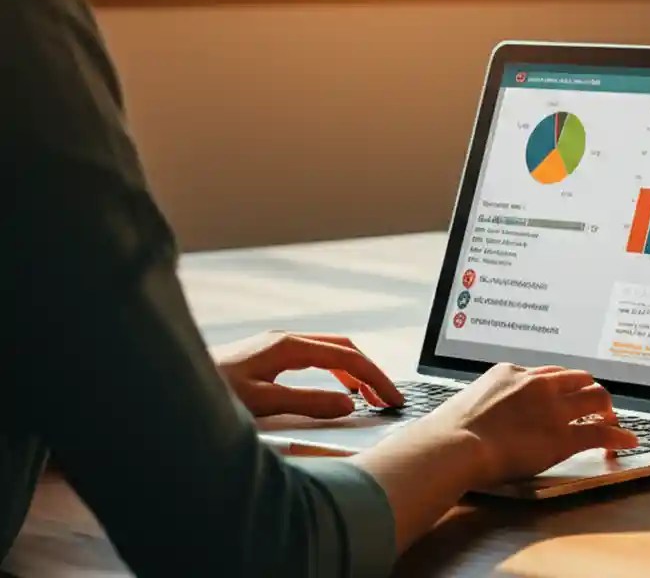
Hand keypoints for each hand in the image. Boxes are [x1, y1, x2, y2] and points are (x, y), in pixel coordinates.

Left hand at [213, 331, 403, 417]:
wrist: (162, 390)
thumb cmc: (206, 397)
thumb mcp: (262, 404)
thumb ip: (307, 404)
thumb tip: (348, 404)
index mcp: (286, 346)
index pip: (346, 357)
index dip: (374, 379)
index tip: (391, 399)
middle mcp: (282, 341)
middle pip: (342, 348)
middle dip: (369, 373)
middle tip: (388, 400)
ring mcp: (274, 347)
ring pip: (329, 352)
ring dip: (353, 372)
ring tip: (369, 398)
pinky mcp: (265, 359)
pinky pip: (313, 359)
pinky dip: (334, 373)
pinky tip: (336, 391)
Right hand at [353, 363, 636, 550]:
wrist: (455, 445)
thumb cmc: (451, 430)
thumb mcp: (472, 399)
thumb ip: (491, 398)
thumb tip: (490, 410)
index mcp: (513, 372)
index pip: (551, 373)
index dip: (564, 385)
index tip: (568, 394)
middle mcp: (538, 384)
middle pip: (580, 379)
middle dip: (590, 392)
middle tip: (595, 407)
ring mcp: (554, 409)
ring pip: (597, 398)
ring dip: (608, 410)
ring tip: (612, 421)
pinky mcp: (563, 436)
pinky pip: (601, 432)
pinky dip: (618, 435)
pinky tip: (627, 441)